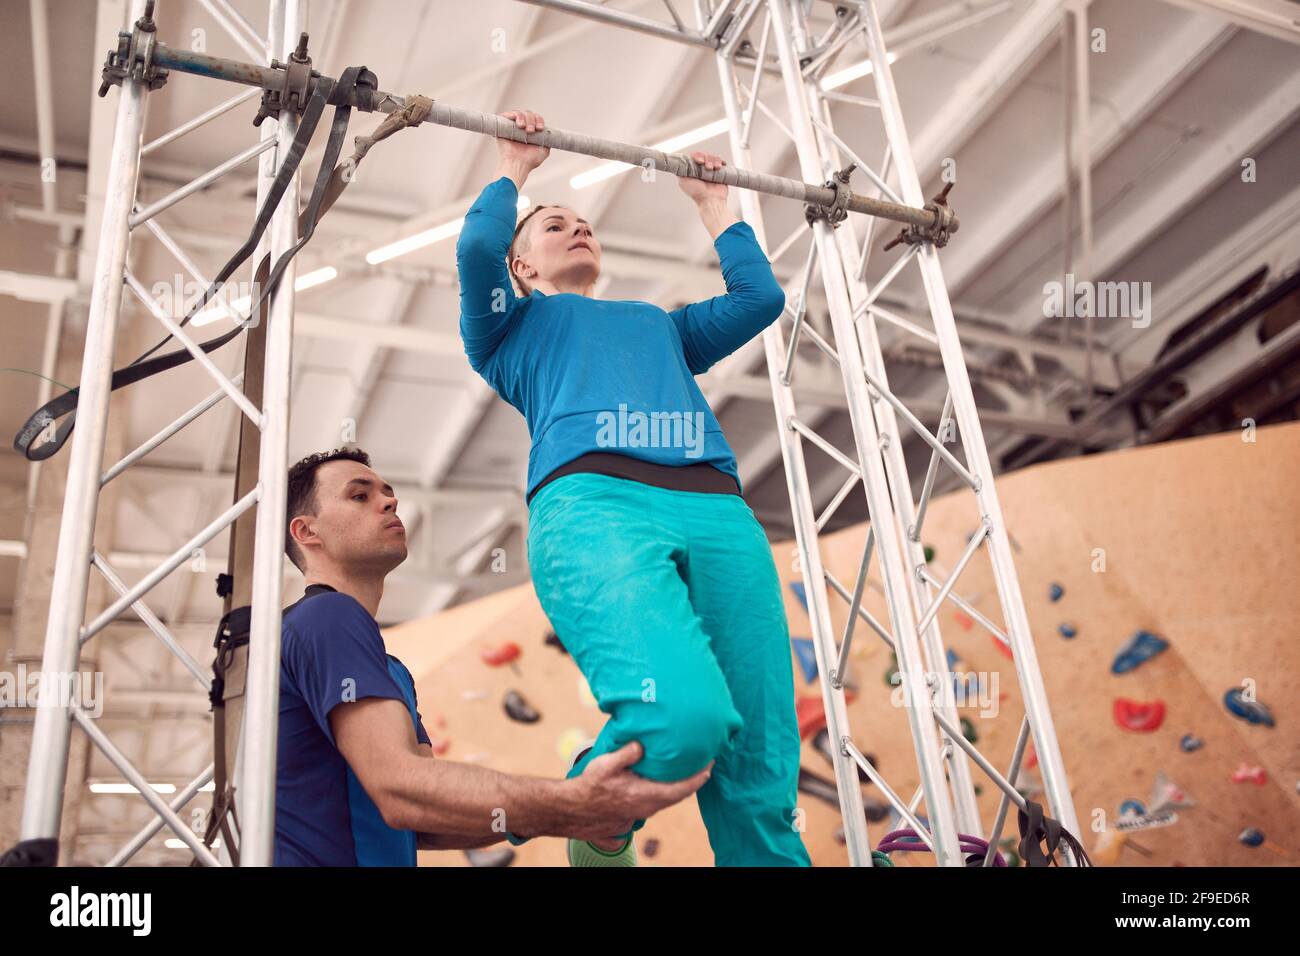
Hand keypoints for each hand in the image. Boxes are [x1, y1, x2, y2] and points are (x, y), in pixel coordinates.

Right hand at [496, 109, 550, 175]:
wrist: (518, 165)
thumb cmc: (530, 160)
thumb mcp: (544, 150)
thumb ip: (546, 139)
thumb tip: (546, 132)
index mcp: (530, 132)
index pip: (536, 119)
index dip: (539, 120)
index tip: (540, 128)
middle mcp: (520, 129)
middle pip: (528, 114)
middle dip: (532, 120)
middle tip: (530, 131)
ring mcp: (510, 127)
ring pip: (519, 113)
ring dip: (524, 118)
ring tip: (523, 128)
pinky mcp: (501, 127)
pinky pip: (506, 115)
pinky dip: (513, 115)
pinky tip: (518, 124)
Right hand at [563, 742, 710, 840]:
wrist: (569, 810)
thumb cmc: (588, 786)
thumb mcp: (605, 764)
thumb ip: (626, 753)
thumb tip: (642, 744)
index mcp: (644, 795)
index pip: (681, 789)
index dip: (698, 778)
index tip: (710, 765)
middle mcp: (645, 809)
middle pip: (676, 796)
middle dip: (692, 781)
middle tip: (703, 764)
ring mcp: (638, 816)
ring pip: (663, 802)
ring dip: (675, 788)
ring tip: (682, 771)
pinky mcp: (630, 818)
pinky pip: (651, 806)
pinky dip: (660, 795)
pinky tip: (657, 784)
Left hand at [677, 150, 728, 203]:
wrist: (710, 199)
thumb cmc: (697, 192)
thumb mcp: (683, 181)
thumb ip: (680, 171)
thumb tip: (678, 163)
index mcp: (693, 170)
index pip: (695, 156)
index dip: (697, 156)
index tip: (699, 161)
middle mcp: (702, 169)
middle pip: (704, 156)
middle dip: (707, 159)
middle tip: (708, 167)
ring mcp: (711, 171)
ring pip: (713, 158)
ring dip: (714, 162)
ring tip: (714, 169)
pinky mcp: (720, 172)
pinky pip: (721, 162)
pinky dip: (720, 162)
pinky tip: (719, 167)